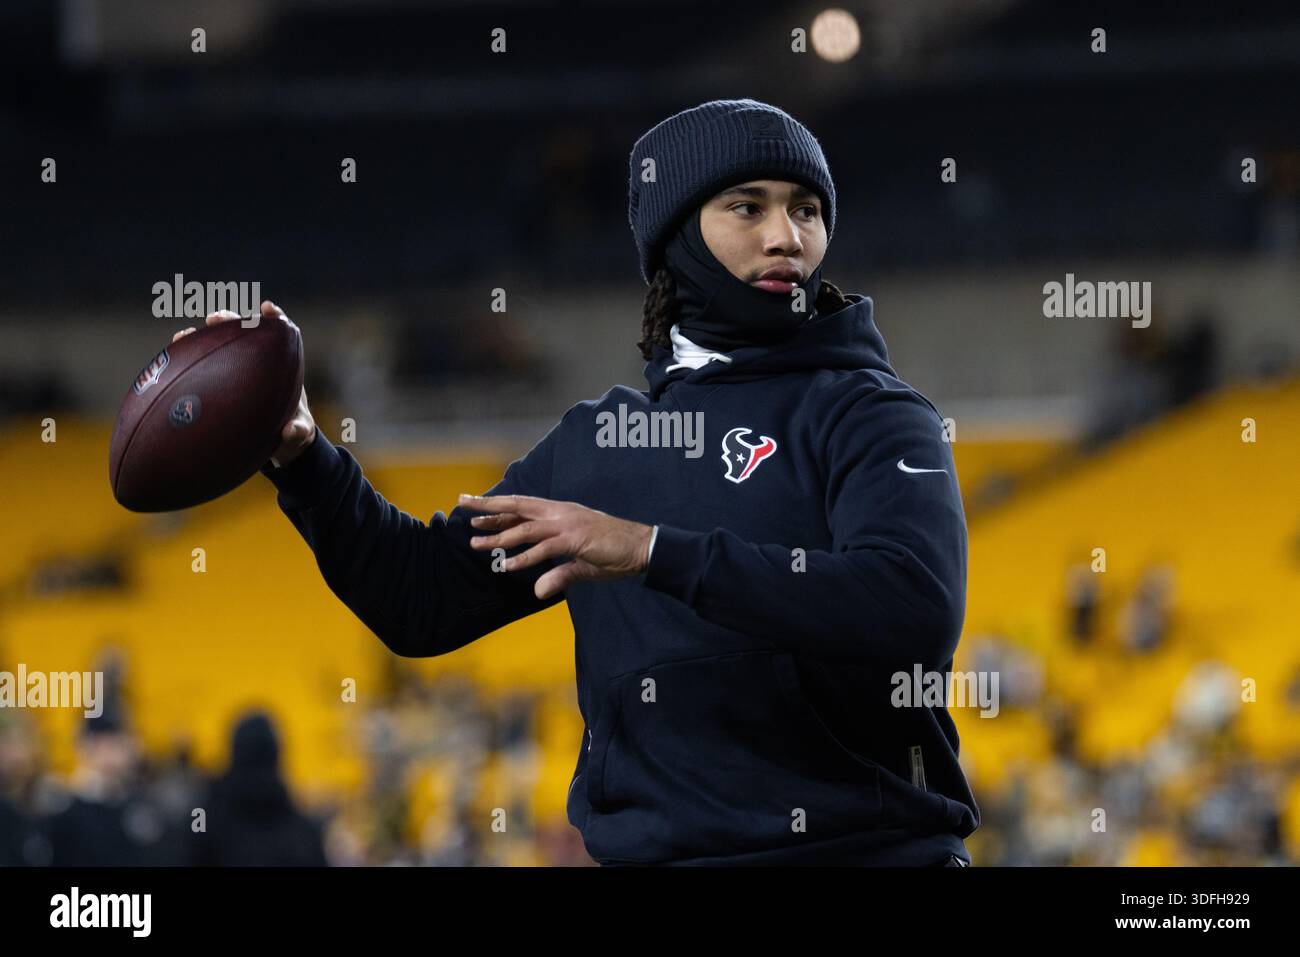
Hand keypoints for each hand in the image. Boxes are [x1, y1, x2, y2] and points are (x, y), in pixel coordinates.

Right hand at [172, 300, 316, 466]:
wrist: (277, 443)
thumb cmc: (292, 431)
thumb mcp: (299, 433)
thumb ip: (298, 431)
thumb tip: (289, 430)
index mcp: (282, 368)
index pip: (280, 335)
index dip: (274, 318)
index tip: (266, 308)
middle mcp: (258, 363)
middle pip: (245, 333)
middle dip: (230, 322)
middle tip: (214, 318)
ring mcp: (238, 370)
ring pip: (221, 345)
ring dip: (203, 337)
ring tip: (186, 334)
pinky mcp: (220, 382)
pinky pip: (202, 366)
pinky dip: (188, 356)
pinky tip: (174, 350)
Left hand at [460, 493, 654, 599]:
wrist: (641, 546)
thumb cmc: (613, 551)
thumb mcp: (579, 563)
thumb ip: (557, 574)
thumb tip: (539, 591)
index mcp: (560, 512)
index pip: (522, 507)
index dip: (497, 507)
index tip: (473, 506)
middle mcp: (560, 513)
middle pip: (516, 506)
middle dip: (487, 506)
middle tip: (461, 503)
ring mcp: (567, 524)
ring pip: (525, 529)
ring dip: (498, 537)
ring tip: (476, 544)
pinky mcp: (575, 540)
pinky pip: (543, 549)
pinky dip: (524, 558)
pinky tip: (507, 566)